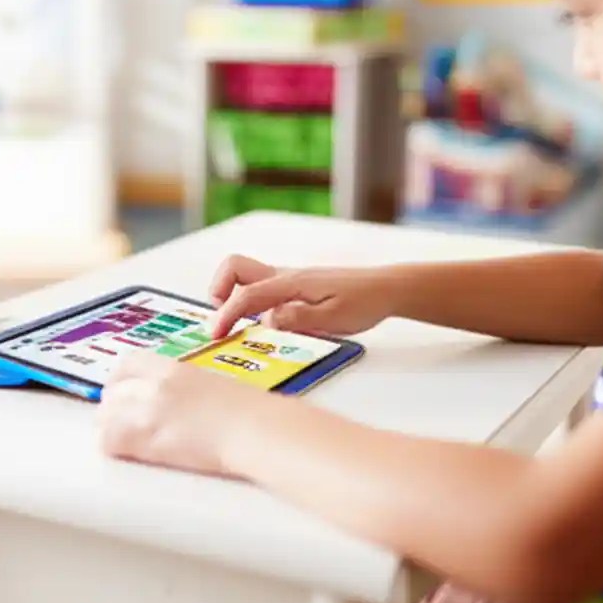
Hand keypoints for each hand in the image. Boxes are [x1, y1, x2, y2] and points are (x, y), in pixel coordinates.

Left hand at [98, 352, 271, 476]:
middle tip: (124, 426)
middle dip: (114, 409)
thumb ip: (186, 391)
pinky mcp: (146, 436)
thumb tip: (177, 406)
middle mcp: (155, 383)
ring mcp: (148, 408)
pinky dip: (117, 449)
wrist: (257, 431)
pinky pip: (109, 441)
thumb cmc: (253, 414)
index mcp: (174, 367)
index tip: (122, 395)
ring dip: (114, 430)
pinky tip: (132, 455)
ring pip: (105, 416)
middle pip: (111, 392)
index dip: (119, 382)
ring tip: (130, 444)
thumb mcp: (214, 387)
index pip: (127, 365)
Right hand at [209, 255, 403, 338]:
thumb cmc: (363, 302)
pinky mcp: (293, 286)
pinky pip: (259, 286)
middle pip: (234, 268)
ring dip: (232, 295)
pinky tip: (262, 323)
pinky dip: (249, 301)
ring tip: (239, 325)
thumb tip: (267, 319)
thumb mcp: (333, 317)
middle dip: (218, 291)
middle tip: (224, 321)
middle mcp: (284, 276)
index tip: (216, 335)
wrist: (385, 289)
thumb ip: (298, 318)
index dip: (226, 315)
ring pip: (244, 275)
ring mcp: (287, 279)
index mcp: (291, 283)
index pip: (246, 295)